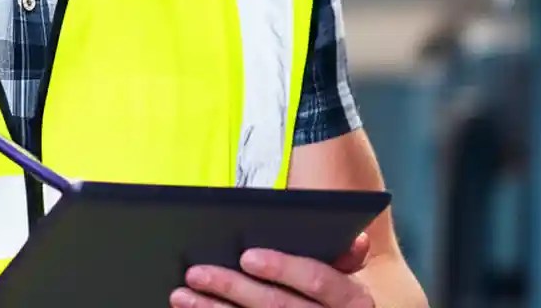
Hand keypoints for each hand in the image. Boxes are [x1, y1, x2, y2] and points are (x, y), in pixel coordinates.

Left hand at [170, 232, 373, 307]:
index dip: (284, 267)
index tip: (246, 256)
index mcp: (352, 299)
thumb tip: (359, 240)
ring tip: (181, 295)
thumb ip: (341, 259)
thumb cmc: (327, 298)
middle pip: (278, 306)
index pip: (319, 281)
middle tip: (196, 272)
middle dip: (233, 288)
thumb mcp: (341, 281)